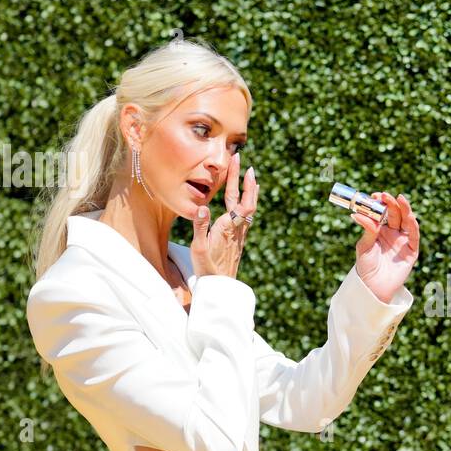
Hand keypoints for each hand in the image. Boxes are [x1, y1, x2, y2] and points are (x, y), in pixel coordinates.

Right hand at [191, 152, 257, 279]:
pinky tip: (246, 204)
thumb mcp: (198, 248)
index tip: (241, 164)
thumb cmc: (207, 269)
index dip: (241, 181)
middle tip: (243, 162)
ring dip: (249, 191)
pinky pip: (245, 217)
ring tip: (251, 177)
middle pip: (245, 200)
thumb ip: (199, 226)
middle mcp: (237, 229)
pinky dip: (247, 204)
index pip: (239, 199)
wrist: (220, 288)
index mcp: (228, 226)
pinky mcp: (238, 240)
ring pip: (248, 209)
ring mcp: (240, 235)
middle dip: (245, 180)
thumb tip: (202, 207)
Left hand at [350, 192, 419, 301]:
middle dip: (391, 203)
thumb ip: (367, 230)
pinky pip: (414, 235)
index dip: (380, 203)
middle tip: (385, 195)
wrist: (373, 287)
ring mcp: (403, 240)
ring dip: (405, 209)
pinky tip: (410, 216)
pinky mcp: (412, 250)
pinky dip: (413, 225)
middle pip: (395, 213)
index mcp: (380, 230)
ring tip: (400, 198)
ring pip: (406, 221)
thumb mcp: (364, 246)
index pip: (382, 212)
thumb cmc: (366, 267)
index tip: (374, 195)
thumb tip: (357, 214)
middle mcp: (393, 233)